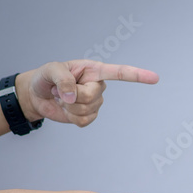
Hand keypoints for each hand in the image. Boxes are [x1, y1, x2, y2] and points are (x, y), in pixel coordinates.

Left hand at [16, 60, 158, 125]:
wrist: (36, 95)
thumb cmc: (45, 77)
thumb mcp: (50, 70)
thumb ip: (62, 80)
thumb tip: (73, 97)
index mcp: (94, 70)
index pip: (119, 72)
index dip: (137, 75)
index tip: (155, 78)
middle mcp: (98, 86)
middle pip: (93, 96)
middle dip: (72, 96)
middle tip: (59, 90)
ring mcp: (95, 102)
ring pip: (87, 110)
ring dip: (68, 107)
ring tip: (60, 98)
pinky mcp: (88, 116)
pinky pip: (85, 121)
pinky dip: (71, 117)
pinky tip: (66, 109)